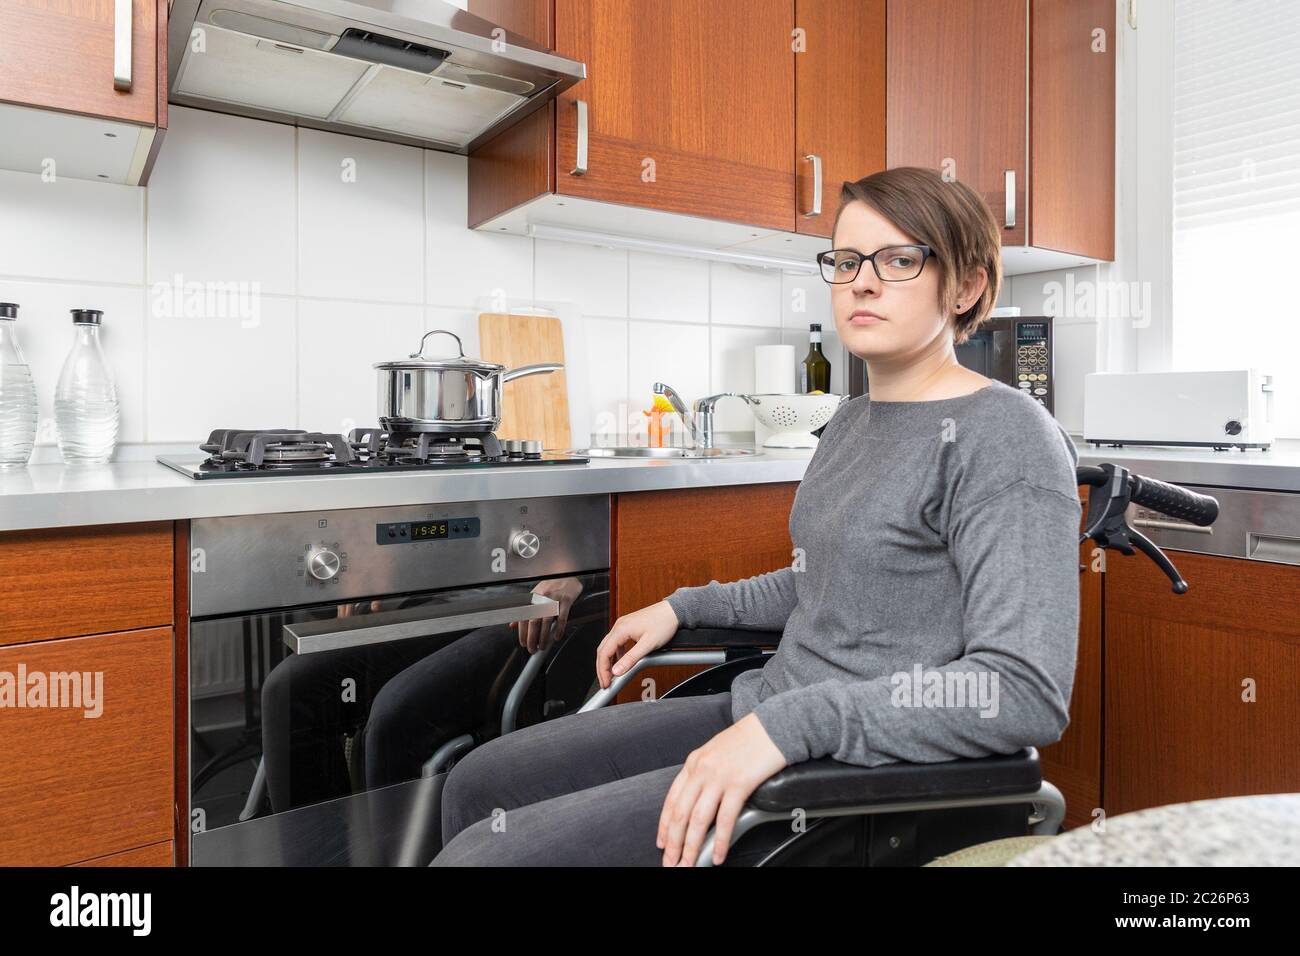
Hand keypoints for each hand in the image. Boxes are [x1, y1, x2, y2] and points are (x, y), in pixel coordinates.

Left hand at [512, 577, 583, 652]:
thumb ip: (525, 610)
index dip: (522, 633)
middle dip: (532, 638)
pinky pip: (562, 617)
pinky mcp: (566, 600)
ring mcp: (554, 599)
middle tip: (532, 649)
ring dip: (544, 637)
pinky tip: (556, 637)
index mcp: (532, 598)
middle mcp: (541, 598)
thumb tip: (513, 625)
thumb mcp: (535, 596)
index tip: (523, 643)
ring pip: (546, 621)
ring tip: (543, 646)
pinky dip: (559, 629)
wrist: (567, 574)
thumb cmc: (551, 586)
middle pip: (534, 622)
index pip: (524, 618)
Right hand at [594, 600, 679, 689]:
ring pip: (608, 646)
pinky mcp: (628, 627)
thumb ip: (630, 659)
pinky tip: (621, 662)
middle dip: (602, 668)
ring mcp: (623, 625)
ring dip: (608, 661)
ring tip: (612, 675)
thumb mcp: (648, 645)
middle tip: (606, 682)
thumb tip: (617, 671)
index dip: (603, 670)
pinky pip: (616, 642)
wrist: (673, 611)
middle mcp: (619, 626)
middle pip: (603, 650)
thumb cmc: (664, 623)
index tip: (606, 682)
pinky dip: (615, 654)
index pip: (604, 653)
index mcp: (621, 629)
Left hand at [657, 713, 786, 865]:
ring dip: (691, 847)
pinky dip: (721, 841)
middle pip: (680, 814)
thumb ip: (704, 772)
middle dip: (673, 843)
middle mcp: (702, 769)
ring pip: (698, 820)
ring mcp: (719, 777)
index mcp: (694, 762)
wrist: (773, 724)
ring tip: (689, 864)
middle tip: (671, 862)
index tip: (662, 842)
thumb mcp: (716, 751)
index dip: (665, 825)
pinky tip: (718, 855)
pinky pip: (725, 819)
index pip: (672, 799)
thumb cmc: (749, 738)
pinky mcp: (739, 784)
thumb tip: (699, 798)